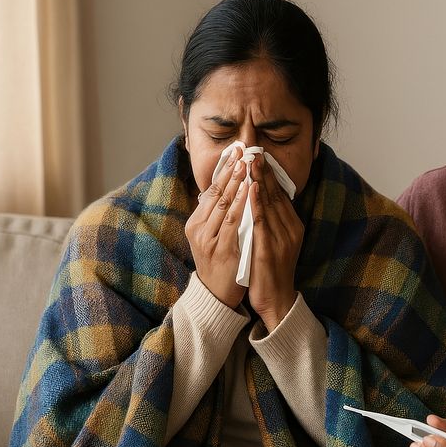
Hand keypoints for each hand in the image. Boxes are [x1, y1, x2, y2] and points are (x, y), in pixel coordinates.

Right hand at [184, 147, 247, 307]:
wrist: (216, 294)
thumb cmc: (217, 263)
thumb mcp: (210, 237)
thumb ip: (214, 216)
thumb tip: (221, 190)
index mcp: (195, 224)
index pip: (210, 191)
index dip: (223, 171)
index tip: (235, 153)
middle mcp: (199, 229)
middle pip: (215, 194)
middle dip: (230, 171)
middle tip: (242, 152)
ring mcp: (209, 239)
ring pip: (223, 205)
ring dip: (236, 183)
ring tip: (246, 165)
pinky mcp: (223, 249)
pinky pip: (233, 222)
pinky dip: (241, 204)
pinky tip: (250, 191)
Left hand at [247, 155, 303, 329]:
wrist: (276, 300)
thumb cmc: (271, 272)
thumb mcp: (276, 243)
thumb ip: (271, 223)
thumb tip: (261, 200)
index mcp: (293, 227)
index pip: (281, 195)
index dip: (270, 175)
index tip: (260, 156)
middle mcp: (290, 230)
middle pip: (277, 195)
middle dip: (265, 172)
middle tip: (255, 150)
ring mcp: (281, 240)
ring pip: (270, 204)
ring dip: (260, 181)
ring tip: (251, 162)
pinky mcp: (269, 249)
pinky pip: (261, 222)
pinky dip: (257, 203)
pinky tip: (251, 189)